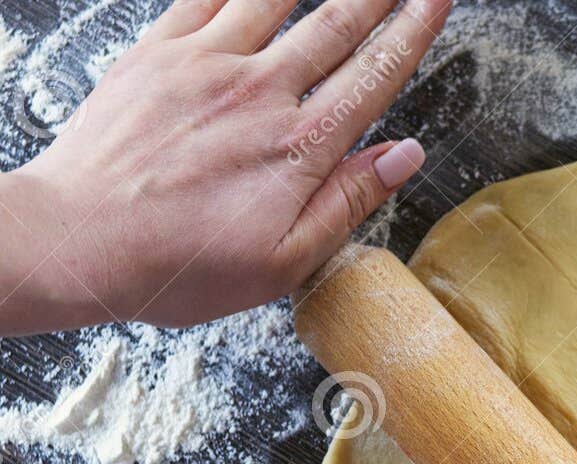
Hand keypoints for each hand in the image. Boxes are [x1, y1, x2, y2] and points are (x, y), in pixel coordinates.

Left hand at [0, 0, 451, 334]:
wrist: (79, 241)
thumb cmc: (180, 264)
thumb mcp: (285, 260)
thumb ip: (349, 201)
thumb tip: (404, 155)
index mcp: (299, 149)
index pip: (375, 76)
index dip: (413, 33)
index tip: (436, 3)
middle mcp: (259, 94)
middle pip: (335, 24)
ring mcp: (206, 65)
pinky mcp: (158, 52)